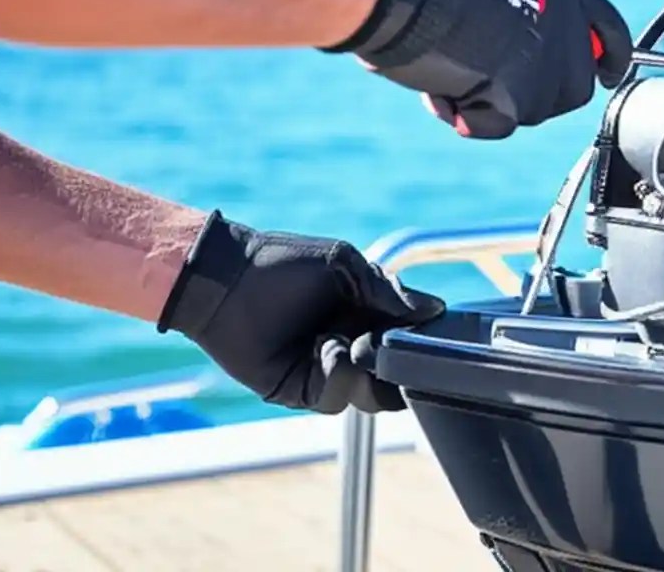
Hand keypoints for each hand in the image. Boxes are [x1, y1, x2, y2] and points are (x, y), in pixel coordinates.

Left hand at [156, 211, 444, 412]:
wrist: (227, 280)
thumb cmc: (284, 263)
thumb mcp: (345, 266)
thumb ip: (389, 291)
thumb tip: (436, 308)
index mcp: (368, 317)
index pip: (409, 344)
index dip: (421, 345)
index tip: (426, 338)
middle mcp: (352, 348)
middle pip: (395, 381)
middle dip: (398, 368)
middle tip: (386, 346)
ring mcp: (327, 372)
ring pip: (370, 395)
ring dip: (363, 370)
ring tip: (341, 340)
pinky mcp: (300, 391)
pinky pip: (335, 399)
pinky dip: (337, 375)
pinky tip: (325, 348)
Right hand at [323, 0, 633, 138]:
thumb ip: (518, 10)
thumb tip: (510, 44)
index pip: (607, 26)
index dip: (612, 55)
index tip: (609, 74)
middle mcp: (563, 25)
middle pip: (573, 86)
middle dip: (535, 94)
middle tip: (487, 79)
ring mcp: (547, 64)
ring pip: (533, 110)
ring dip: (493, 102)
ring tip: (451, 71)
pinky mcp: (522, 97)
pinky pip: (500, 125)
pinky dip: (471, 117)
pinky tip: (444, 88)